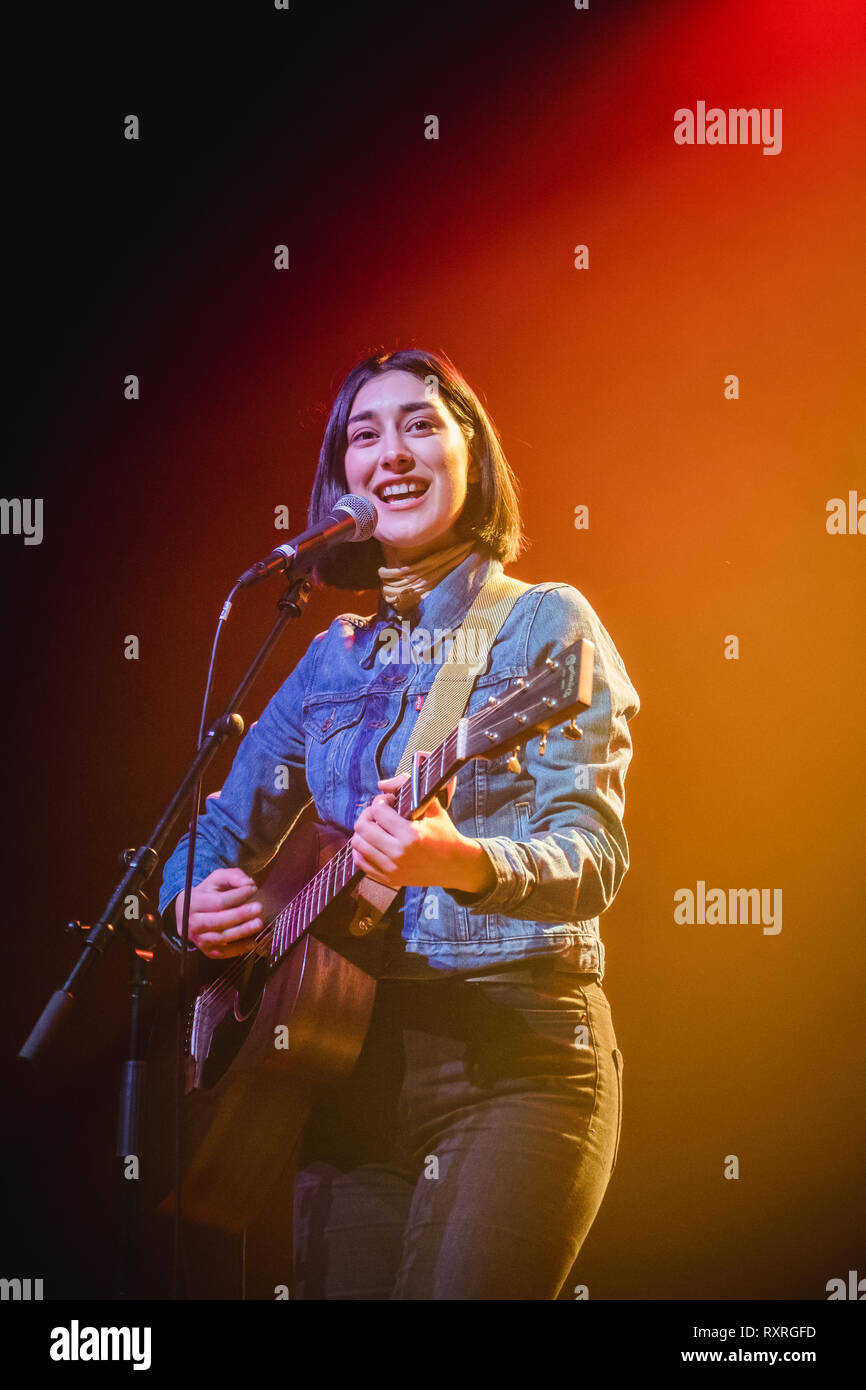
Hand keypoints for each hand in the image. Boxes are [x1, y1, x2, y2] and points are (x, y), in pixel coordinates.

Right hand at [174, 866, 262, 958]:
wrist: (188, 912)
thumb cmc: (208, 893)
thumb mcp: (217, 879)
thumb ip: (233, 877)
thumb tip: (248, 883)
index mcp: (193, 902)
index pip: (218, 901)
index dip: (237, 896)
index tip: (253, 889)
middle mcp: (193, 922)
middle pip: (218, 921)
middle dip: (240, 915)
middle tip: (258, 908)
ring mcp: (198, 938)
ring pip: (220, 937)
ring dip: (241, 931)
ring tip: (258, 923)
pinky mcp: (206, 950)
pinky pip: (222, 953)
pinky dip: (238, 949)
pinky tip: (252, 942)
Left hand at [351, 764, 495, 895]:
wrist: (455, 865)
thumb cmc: (444, 833)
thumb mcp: (433, 806)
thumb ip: (409, 786)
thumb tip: (381, 784)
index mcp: (410, 834)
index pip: (377, 811)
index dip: (380, 801)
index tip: (389, 801)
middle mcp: (399, 853)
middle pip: (362, 827)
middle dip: (368, 814)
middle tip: (378, 813)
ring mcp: (392, 868)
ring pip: (357, 844)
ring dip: (363, 832)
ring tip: (376, 828)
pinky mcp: (389, 879)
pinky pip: (360, 862)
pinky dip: (362, 850)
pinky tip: (374, 843)